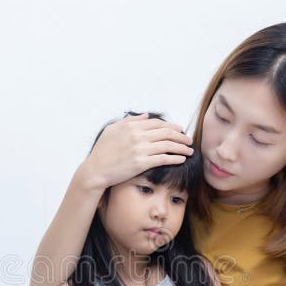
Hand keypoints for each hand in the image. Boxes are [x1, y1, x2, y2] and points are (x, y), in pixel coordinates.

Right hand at [77, 113, 193, 189]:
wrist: (95, 170)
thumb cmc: (102, 151)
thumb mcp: (113, 130)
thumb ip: (130, 121)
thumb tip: (146, 116)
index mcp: (132, 126)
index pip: (158, 123)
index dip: (172, 126)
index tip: (180, 130)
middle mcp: (137, 136)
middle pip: (166, 133)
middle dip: (181, 136)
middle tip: (189, 140)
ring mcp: (140, 149)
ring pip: (168, 145)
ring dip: (182, 148)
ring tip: (189, 151)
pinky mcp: (142, 163)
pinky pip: (163, 158)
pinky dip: (175, 158)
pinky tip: (181, 159)